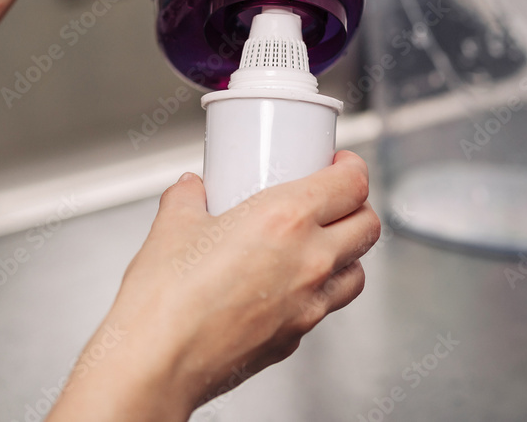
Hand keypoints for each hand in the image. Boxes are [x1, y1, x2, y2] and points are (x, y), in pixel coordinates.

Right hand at [50, 151, 380, 421]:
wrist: (158, 362)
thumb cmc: (166, 299)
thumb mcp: (173, 227)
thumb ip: (187, 198)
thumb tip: (191, 189)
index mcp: (287, 219)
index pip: (352, 184)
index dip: (352, 167)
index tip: (341, 163)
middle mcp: (310, 261)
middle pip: (368, 226)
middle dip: (358, 206)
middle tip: (335, 198)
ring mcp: (309, 305)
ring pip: (358, 272)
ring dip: (348, 253)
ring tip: (321, 243)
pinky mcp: (296, 338)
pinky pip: (325, 307)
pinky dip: (319, 291)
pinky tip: (288, 285)